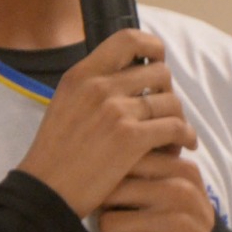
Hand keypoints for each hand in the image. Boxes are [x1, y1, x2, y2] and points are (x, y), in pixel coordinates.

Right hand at [17, 29, 197, 217]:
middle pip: (160, 72)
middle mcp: (99, 87)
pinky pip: (176, 127)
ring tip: (172, 136)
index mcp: (81, 75)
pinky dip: (186, 136)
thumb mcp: (65, 104)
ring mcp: (116, 112)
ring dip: (178, 119)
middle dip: (168, 93)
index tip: (157, 63)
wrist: (45, 192)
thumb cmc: (56, 155)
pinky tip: (185, 145)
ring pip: (171, 101)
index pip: (128, 39)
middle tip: (164, 112)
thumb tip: (133, 73)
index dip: (153, 47)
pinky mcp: (131, 138)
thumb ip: (94, 86)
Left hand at [97, 148, 212, 231]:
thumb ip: (153, 163)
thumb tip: (109, 144)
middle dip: (103, 207)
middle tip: (108, 216)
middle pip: (113, 191)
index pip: (129, 160)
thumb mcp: (177, 182)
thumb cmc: (179, 214)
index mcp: (181, 169)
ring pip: (110, 222)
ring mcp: (177, 222)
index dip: (109, 176)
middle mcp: (181, 192)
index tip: (112, 190)